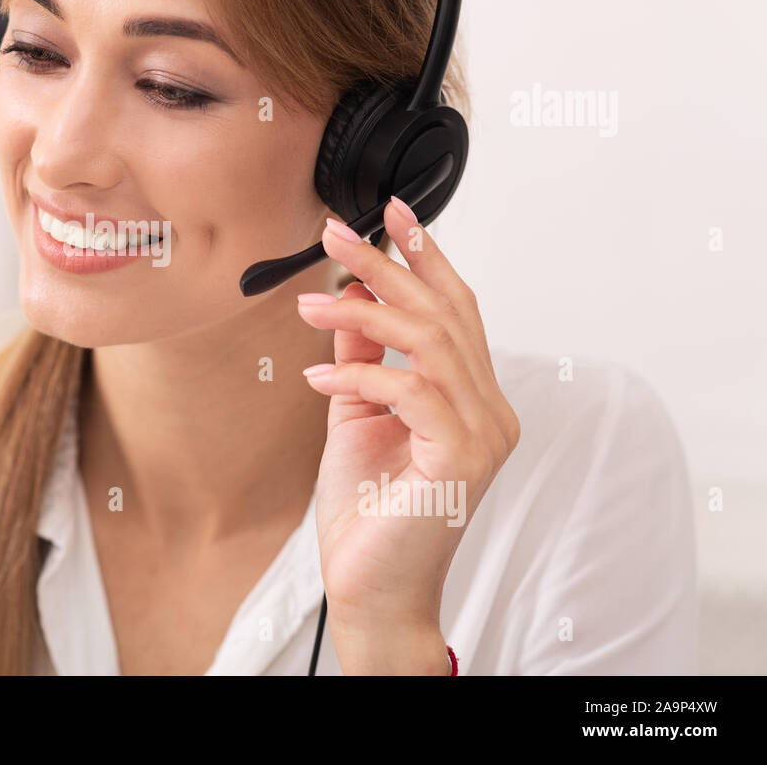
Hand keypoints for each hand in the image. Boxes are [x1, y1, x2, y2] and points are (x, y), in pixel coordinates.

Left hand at [297, 197, 520, 673]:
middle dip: (387, 264)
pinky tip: (318, 380)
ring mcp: (483, 433)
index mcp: (472, 397)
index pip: (457, 309)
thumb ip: (361, 358)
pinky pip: (412, 390)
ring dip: (363, 312)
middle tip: (336, 233)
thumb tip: (345, 301)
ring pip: (430, 342)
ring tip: (310, 303)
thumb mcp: (357, 415)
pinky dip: (360, 376)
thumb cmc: (369, 511)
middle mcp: (490, 409)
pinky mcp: (462, 457)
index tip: (392, 211)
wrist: (370, 587)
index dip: (427, 255)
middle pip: (444, 313)